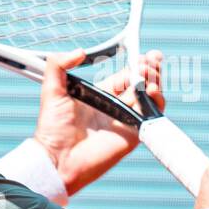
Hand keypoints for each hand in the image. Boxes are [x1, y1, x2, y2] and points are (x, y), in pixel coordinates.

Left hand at [33, 48, 164, 195]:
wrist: (56, 157)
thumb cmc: (52, 128)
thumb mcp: (52, 90)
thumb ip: (58, 65)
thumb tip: (79, 51)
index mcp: (100, 96)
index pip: (125, 76)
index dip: (136, 65)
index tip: (143, 54)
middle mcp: (116, 107)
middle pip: (141, 84)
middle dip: (149, 70)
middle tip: (149, 60)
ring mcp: (126, 120)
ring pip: (149, 97)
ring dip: (154, 81)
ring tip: (147, 71)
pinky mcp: (133, 134)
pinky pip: (151, 116)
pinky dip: (156, 101)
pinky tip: (150, 90)